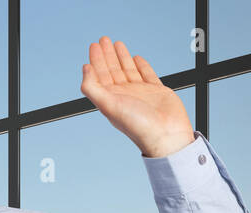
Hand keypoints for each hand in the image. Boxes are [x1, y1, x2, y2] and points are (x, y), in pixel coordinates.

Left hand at [81, 37, 194, 157]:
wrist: (166, 135)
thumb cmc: (137, 125)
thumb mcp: (108, 106)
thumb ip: (93, 88)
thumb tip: (85, 70)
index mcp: (111, 99)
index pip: (100, 76)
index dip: (96, 60)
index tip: (93, 46)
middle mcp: (124, 96)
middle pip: (112, 71)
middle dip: (107, 55)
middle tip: (103, 39)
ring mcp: (140, 93)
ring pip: (128, 70)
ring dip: (122, 57)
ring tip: (117, 43)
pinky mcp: (157, 92)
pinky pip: (147, 74)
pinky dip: (142, 66)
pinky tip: (137, 58)